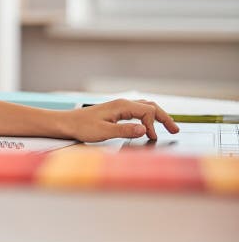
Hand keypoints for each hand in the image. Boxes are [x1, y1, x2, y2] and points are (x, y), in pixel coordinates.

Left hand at [65, 99, 179, 142]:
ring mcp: (119, 106)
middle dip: (164, 117)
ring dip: (157, 116)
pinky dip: (147, 117)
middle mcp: (123, 103)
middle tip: (175, 130)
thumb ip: (125, 130)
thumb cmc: (82, 127)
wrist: (67, 123)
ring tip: (167, 128)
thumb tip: (144, 129)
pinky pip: (137, 111)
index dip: (153, 125)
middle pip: (150, 106)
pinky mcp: (116, 111)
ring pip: (145, 107)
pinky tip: (148, 125)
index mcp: (122, 106)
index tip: (151, 138)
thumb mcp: (104, 132)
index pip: (147, 111)